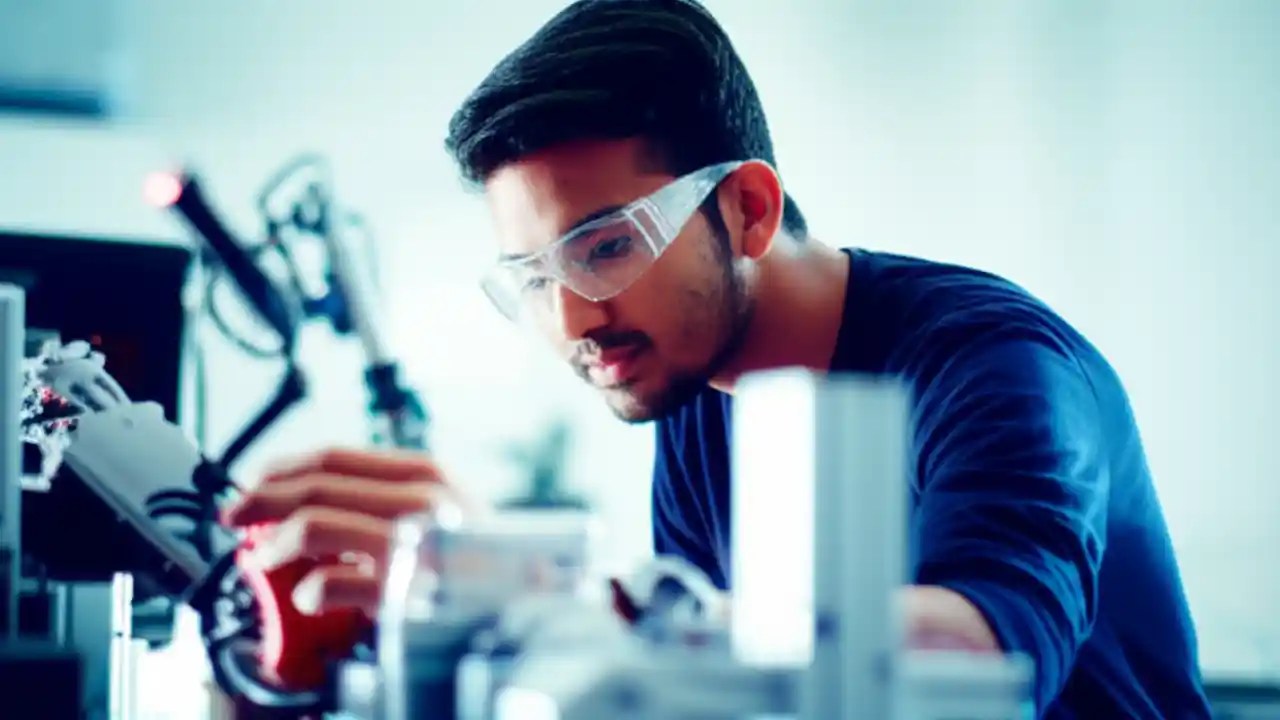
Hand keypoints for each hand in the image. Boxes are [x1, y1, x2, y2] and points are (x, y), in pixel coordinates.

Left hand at [220, 447, 459, 617]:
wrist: (532, 604)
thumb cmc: (480, 561)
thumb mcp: (443, 511)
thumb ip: (388, 496)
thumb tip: (309, 494)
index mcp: (425, 473)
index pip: (333, 457)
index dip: (281, 468)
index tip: (253, 482)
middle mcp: (420, 500)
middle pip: (315, 486)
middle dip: (261, 500)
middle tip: (235, 517)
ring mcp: (414, 544)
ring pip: (314, 526)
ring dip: (274, 545)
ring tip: (264, 561)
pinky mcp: (407, 591)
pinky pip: (333, 583)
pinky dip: (309, 590)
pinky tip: (309, 597)